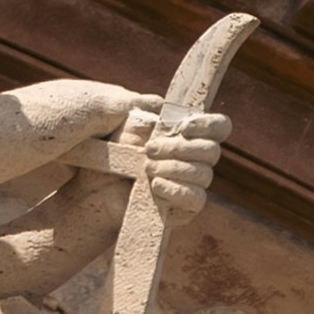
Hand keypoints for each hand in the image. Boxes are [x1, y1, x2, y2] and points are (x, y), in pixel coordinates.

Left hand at [110, 94, 230, 213]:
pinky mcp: (184, 209)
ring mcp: (192, 185)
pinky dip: (176, 190)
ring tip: (147, 168)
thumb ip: (142, 107)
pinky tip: (155, 186)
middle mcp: (195, 159)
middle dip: (180, 148)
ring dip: (173, 168)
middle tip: (149, 150)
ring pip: (204, 175)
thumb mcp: (122, 121)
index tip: (184, 127)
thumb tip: (160, 104)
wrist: (94, 184)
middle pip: (212, 151)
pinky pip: (196, 198)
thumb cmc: (110, 148)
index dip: (209, 125)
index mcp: (187, 134)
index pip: (220, 128)